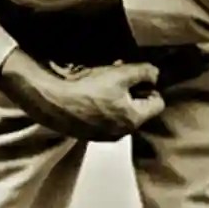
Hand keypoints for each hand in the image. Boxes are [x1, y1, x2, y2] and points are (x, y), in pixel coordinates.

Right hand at [0, 52, 164, 141]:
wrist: (50, 99)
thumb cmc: (87, 87)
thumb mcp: (122, 73)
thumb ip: (145, 72)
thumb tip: (154, 75)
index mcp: (133, 120)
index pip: (158, 103)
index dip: (150, 85)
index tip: (136, 75)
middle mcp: (121, 133)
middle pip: (137, 108)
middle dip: (131, 91)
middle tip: (118, 75)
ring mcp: (102, 135)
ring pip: (119, 112)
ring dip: (115, 97)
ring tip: (101, 82)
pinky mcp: (86, 133)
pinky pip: (102, 117)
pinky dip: (99, 105)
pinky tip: (87, 92)